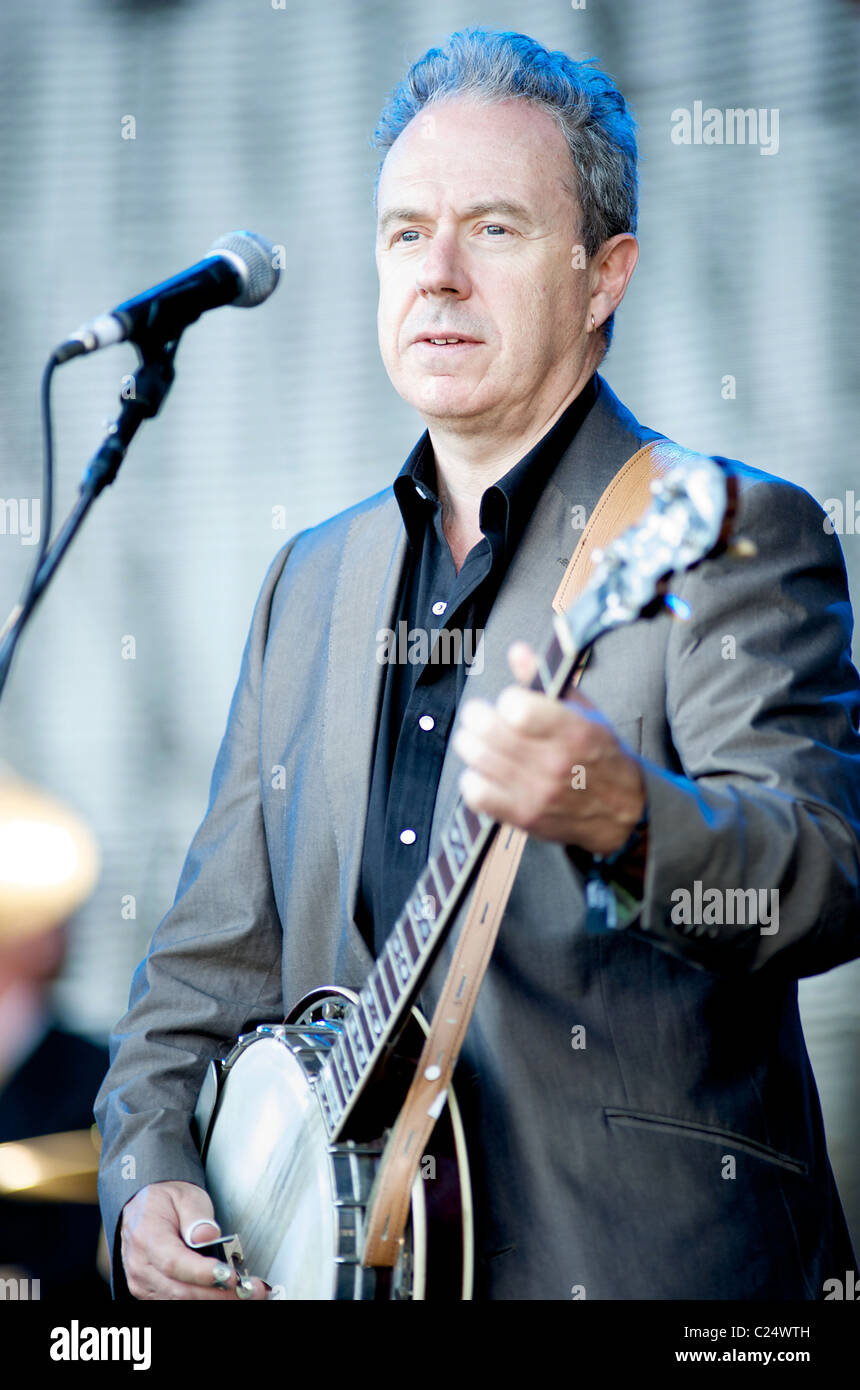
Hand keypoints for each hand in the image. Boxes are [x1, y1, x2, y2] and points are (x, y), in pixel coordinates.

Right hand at [120, 1180, 268, 1299]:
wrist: (145, 1208)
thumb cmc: (166, 1201)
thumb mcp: (186, 1196)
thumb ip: (197, 1216)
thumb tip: (207, 1236)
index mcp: (147, 1237)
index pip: (174, 1263)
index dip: (203, 1273)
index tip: (229, 1275)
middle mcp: (141, 1267)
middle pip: (181, 1290)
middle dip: (220, 1293)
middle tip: (251, 1289)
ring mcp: (145, 1285)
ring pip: (181, 1302)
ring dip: (216, 1300)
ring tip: (246, 1293)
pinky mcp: (153, 1294)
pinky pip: (179, 1303)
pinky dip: (205, 1300)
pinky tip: (226, 1294)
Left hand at [452, 640, 645, 856]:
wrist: (623, 812)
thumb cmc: (601, 756)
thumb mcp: (587, 712)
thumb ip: (548, 681)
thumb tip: (518, 652)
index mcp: (574, 731)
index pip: (518, 708)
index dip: (507, 699)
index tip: (510, 702)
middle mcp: (555, 763)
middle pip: (488, 731)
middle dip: (477, 716)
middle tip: (479, 716)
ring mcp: (538, 793)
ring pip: (477, 758)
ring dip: (471, 744)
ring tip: (479, 741)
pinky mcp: (524, 816)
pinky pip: (476, 793)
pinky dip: (472, 779)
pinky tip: (484, 771)